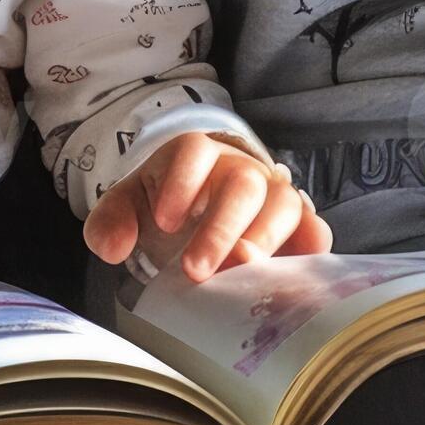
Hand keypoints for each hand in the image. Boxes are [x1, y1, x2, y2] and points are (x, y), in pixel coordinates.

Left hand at [82, 132, 332, 280]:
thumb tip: (112, 247)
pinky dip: (309, 249)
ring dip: (263, 238)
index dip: (181, 183)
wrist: (201, 212)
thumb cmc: (166, 206)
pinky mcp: (298, 226)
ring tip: (241, 272)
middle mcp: (240, 170)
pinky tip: (294, 272)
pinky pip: (314, 231)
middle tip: (197, 268)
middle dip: (221, 226)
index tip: (164, 223)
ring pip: (282, 203)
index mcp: (195, 156)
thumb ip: (110, 222)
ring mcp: (274, 196)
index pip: (193, 152)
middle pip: (242, 182)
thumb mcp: (131, 207)